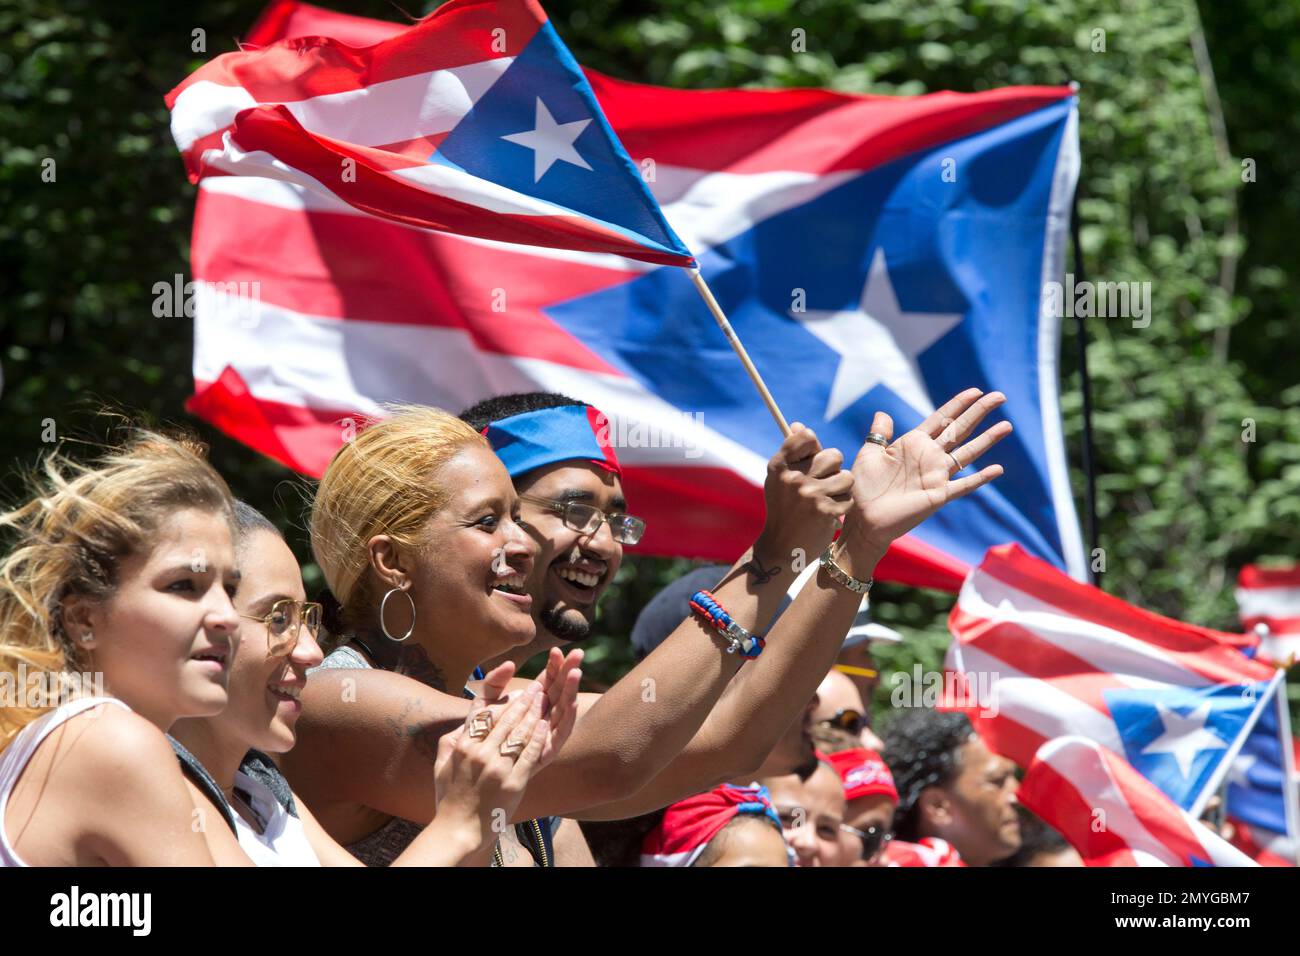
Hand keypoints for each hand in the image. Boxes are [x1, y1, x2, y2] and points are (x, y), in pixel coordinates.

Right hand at [433, 670, 549, 849]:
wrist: (459, 829)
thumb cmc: (449, 799)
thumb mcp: (441, 768)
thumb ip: (448, 744)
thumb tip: (457, 727)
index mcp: (463, 747)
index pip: (485, 716)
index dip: (503, 702)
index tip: (515, 693)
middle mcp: (480, 754)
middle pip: (506, 721)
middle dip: (523, 702)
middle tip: (536, 688)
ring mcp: (497, 768)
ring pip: (519, 733)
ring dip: (533, 713)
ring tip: (544, 700)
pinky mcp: (514, 781)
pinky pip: (529, 754)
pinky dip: (538, 737)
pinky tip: (545, 724)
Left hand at [478, 647, 582, 767]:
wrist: (473, 780)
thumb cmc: (478, 742)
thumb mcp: (483, 708)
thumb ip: (493, 684)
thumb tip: (510, 664)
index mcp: (530, 705)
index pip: (546, 680)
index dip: (552, 665)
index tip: (557, 650)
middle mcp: (542, 718)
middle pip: (558, 691)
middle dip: (568, 671)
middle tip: (578, 654)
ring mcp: (546, 736)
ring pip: (562, 709)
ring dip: (571, 690)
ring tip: (576, 672)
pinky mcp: (546, 754)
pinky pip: (560, 735)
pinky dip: (567, 718)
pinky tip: (572, 702)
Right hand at [756, 424, 854, 565]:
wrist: (782, 548)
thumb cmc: (784, 510)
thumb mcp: (780, 481)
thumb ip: (793, 454)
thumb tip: (799, 425)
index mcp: (779, 466)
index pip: (806, 438)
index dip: (815, 446)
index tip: (813, 458)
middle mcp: (793, 478)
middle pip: (833, 455)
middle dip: (834, 468)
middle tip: (824, 482)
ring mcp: (809, 494)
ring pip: (846, 477)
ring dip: (842, 489)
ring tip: (828, 499)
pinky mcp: (825, 511)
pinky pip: (848, 497)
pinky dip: (843, 506)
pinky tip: (830, 514)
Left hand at [842, 388, 1011, 561]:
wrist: (863, 518)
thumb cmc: (863, 488)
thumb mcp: (869, 454)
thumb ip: (880, 434)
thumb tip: (883, 414)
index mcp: (913, 443)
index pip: (941, 418)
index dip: (958, 404)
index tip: (976, 390)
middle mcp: (929, 456)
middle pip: (959, 429)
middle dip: (979, 412)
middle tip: (1000, 396)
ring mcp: (936, 475)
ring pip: (967, 453)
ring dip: (987, 439)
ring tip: (1007, 426)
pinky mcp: (938, 495)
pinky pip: (963, 485)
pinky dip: (980, 478)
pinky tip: (997, 469)